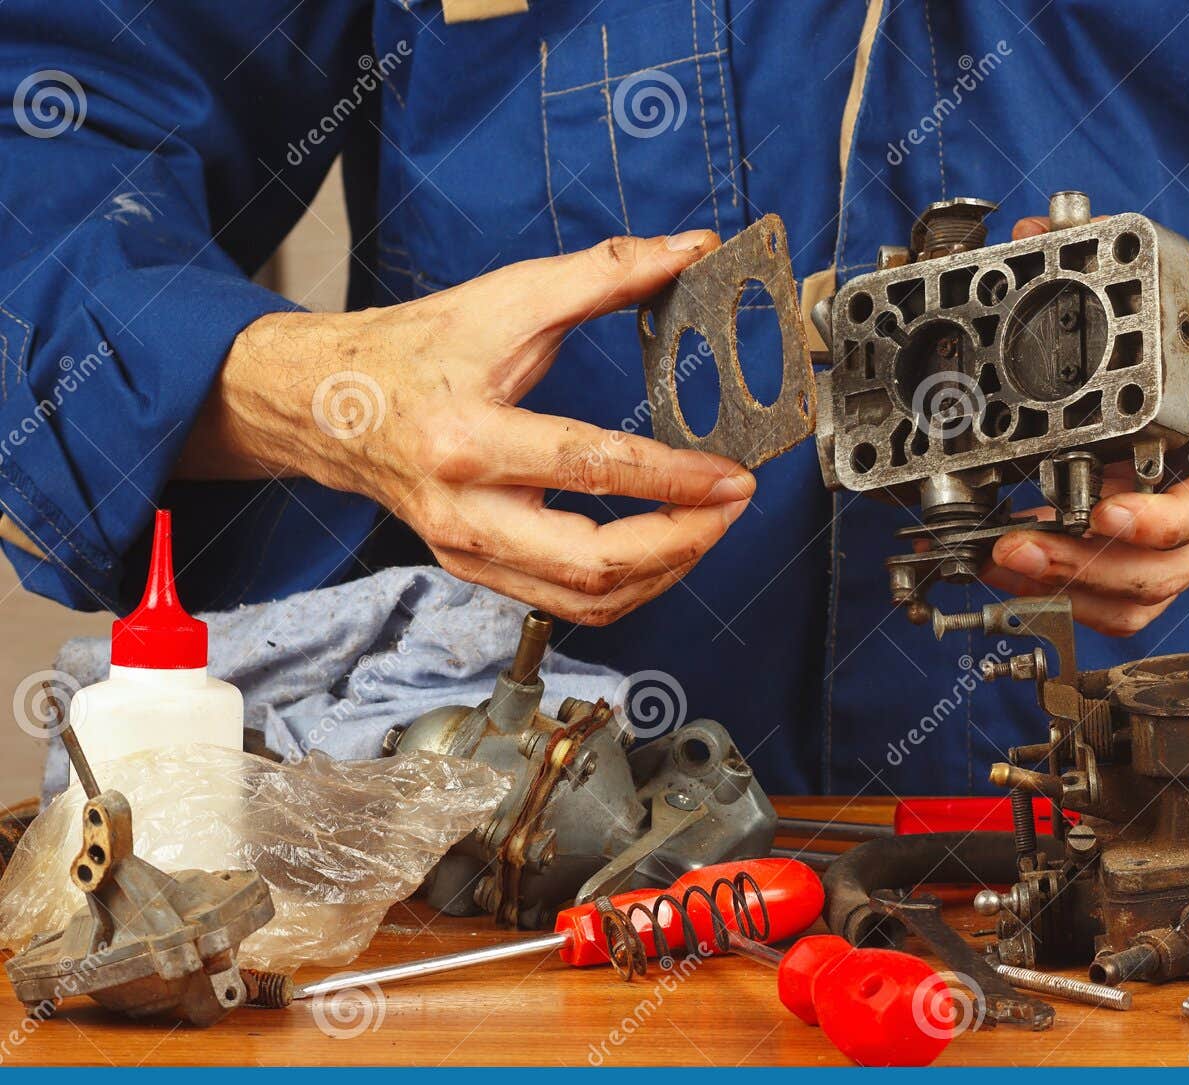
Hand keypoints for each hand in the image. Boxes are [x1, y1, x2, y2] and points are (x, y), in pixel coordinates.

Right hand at [178, 231, 754, 623]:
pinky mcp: (476, 571)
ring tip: (707, 527)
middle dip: (681, 543)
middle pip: (592, 564)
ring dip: (663, 572)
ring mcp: (468, 552)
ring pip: (585, 600)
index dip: (674, 478)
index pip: (591, 470)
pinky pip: (566, 604)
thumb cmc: (413, 350)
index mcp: (467, 439)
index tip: (732, 474)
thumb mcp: (506, 299)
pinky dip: (626, 585)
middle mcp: (465, 511)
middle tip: (731, 508)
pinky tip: (660, 550)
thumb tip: (686, 249)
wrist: (328, 403)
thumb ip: (604, 274)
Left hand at [986, 216, 1188, 636]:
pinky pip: (1132, 603)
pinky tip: (1029, 575)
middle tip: (1017, 548)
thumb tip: (1037, 236)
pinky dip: (1079, 599)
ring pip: (1145, 596)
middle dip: (1083, 565)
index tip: (1104, 514)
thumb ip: (1124, 274)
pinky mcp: (1175, 558)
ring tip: (1006, 564)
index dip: (1158, 521)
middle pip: (1165, 567)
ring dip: (1071, 590)